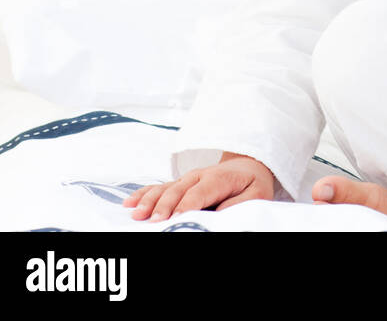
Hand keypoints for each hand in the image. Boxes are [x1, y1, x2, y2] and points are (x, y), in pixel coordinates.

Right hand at [122, 153, 277, 221]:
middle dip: (164, 205)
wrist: (247, 165)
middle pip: (178, 190)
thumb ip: (239, 204)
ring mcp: (187, 179)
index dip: (187, 205)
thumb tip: (219, 214)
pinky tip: (129, 203)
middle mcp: (200, 175)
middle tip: (153, 221)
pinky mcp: (179, 184)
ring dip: (149, 200)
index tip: (175, 218)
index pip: (200, 192)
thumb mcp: (257, 194)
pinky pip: (158, 187)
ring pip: (164, 188)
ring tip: (136, 214)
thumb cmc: (252, 183)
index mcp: (220, 177)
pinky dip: (143, 194)